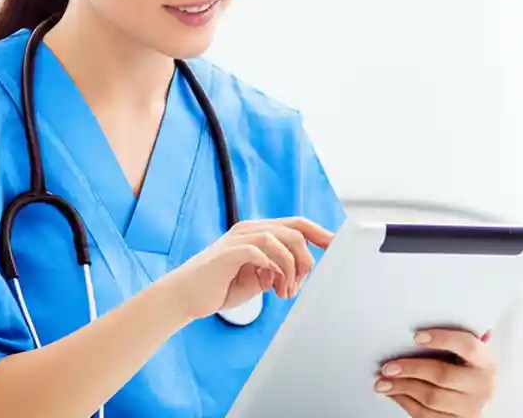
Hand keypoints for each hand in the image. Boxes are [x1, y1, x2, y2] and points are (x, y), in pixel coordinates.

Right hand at [158, 217, 333, 322]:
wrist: (184, 297)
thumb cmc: (221, 287)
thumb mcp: (258, 278)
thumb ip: (279, 270)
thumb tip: (301, 272)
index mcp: (259, 232)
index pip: (297, 225)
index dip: (320, 233)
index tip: (338, 246)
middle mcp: (250, 229)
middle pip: (295, 231)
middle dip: (305, 260)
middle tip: (298, 285)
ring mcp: (238, 238)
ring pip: (281, 240)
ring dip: (290, 269)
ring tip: (283, 292)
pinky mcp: (228, 252)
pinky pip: (260, 251)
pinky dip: (272, 267)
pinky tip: (269, 284)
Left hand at [375, 329, 497, 416]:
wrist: (478, 401)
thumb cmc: (472, 372)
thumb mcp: (473, 355)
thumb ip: (460, 339)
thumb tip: (439, 309)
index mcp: (486, 362)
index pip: (467, 346)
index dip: (442, 339)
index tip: (417, 336)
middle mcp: (481, 386)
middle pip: (443, 375)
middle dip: (411, 369)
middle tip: (389, 366)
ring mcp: (470, 408)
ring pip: (431, 398)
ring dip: (402, 388)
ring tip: (384, 381)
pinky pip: (426, 416)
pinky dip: (405, 404)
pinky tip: (395, 394)